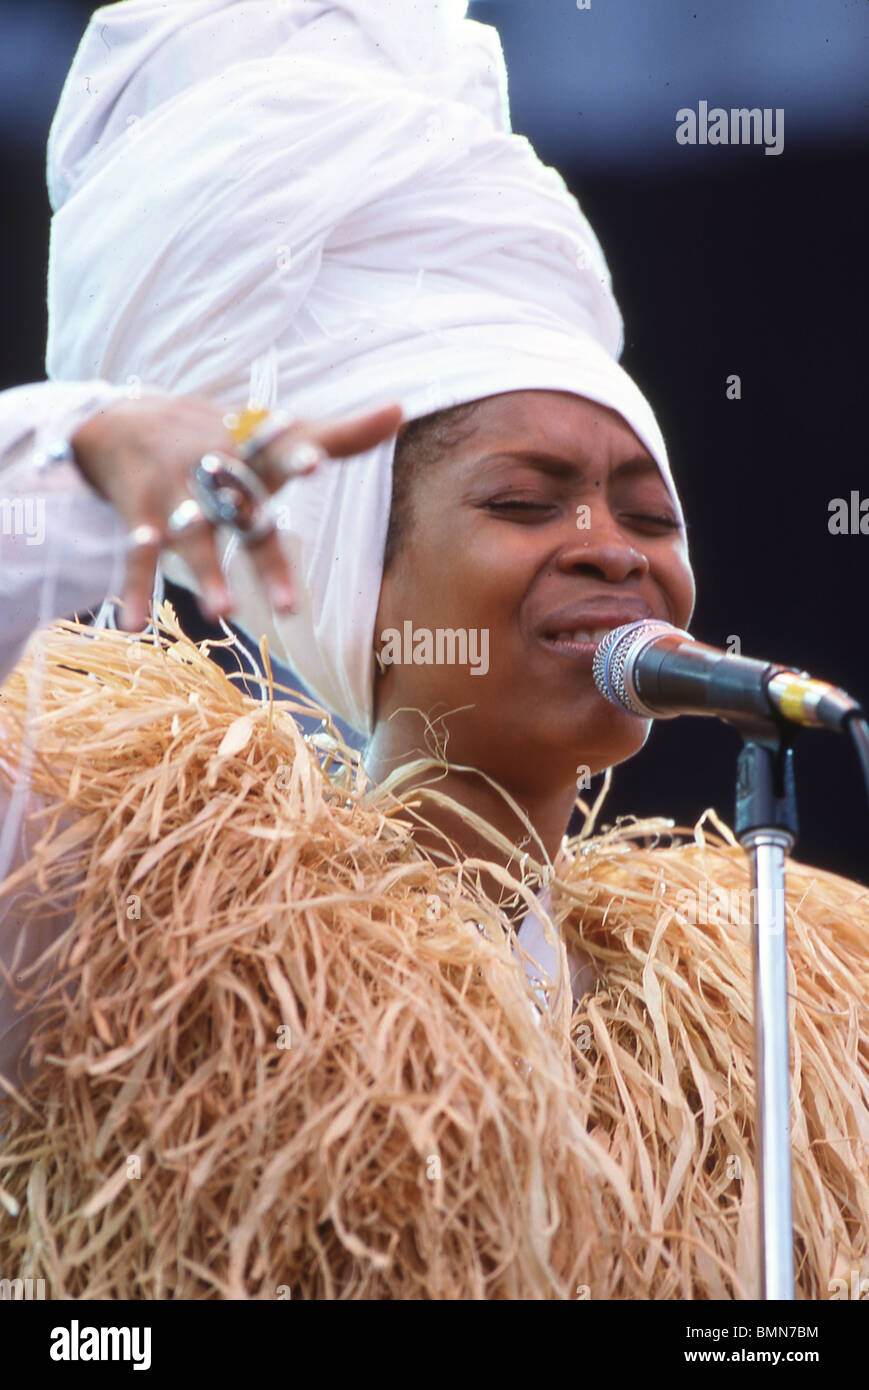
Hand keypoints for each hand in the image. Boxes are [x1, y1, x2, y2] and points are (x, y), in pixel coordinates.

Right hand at [70, 393, 402, 630]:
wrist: (128, 420)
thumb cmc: (224, 437)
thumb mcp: (275, 435)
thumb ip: (339, 435)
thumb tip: (400, 410)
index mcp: (249, 452)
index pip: (275, 453)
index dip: (294, 455)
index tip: (314, 464)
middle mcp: (212, 472)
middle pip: (242, 513)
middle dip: (263, 553)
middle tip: (290, 602)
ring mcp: (173, 496)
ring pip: (193, 537)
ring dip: (206, 574)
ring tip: (224, 614)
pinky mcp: (141, 518)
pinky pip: (137, 558)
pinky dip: (135, 590)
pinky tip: (133, 626)